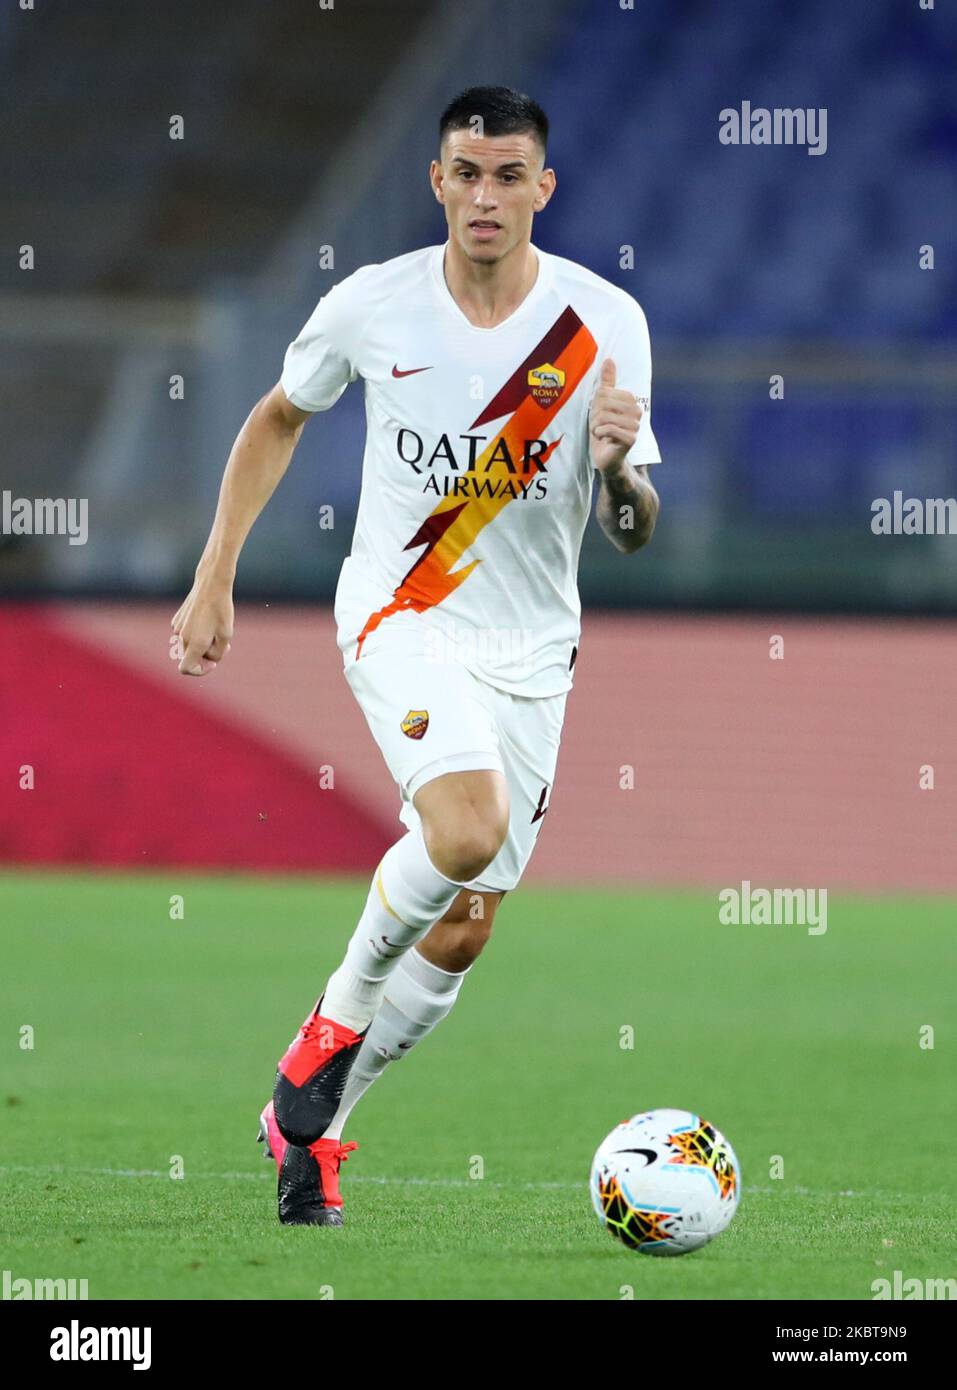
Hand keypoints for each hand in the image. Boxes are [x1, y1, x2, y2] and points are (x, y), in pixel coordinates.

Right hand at [171, 575, 233, 675]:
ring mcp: (177, 627)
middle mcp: (182, 637)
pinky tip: (206, 620)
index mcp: (194, 643)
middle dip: (204, 656)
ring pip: (189, 645)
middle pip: (190, 657)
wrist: (211, 585)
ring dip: (201, 644)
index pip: (185, 668)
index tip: (212, 663)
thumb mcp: (226, 635)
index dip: (199, 671)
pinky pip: (186, 633)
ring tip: (215, 630)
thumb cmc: (221, 610)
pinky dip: (195, 633)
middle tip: (221, 645)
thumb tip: (207, 659)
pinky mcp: (177, 619)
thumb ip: (217, 653)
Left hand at [589, 358, 642, 473]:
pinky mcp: (631, 439)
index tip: (598, 416)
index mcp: (630, 401)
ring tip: (600, 432)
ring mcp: (635, 426)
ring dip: (596, 426)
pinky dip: (600, 433)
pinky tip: (603, 439)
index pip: (605, 392)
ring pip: (605, 416)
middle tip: (598, 426)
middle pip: (604, 403)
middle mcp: (636, 412)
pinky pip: (609, 429)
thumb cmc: (604, 431)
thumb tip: (609, 360)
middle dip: (594, 416)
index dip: (595, 404)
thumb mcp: (602, 405)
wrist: (607, 457)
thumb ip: (607, 384)